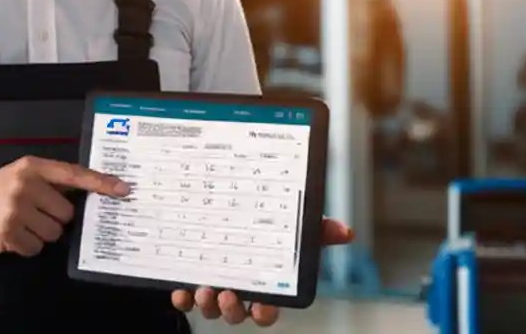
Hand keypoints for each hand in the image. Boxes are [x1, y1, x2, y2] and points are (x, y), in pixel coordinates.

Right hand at [0, 155, 129, 256]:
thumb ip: (51, 181)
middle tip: (35, 213)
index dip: (100, 183)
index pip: (73, 174)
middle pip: (66, 213)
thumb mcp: (23, 175)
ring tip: (22, 223)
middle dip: (55, 218)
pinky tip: (14, 234)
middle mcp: (26, 185)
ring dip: (41, 233)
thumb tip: (90, 193)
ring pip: (54, 233)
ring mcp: (16, 209)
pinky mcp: (9, 232)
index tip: (123, 189)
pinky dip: (28, 246)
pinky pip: (36, 248)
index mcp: (33, 167)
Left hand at [171, 217, 355, 326]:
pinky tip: (180, 291)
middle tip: (226, 295)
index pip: (267, 310)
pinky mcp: (191, 281)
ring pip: (210, 307)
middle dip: (231, 310)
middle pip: (236, 313)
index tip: (261, 309)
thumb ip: (318, 231)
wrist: (224, 213)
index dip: (265, 313)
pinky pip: (186, 298)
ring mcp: (214, 288)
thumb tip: (346, 232)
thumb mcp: (294, 229)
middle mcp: (239, 292)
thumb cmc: (268, 231)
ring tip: (204, 289)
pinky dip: (182, 298)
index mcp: (265, 286)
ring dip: (206, 304)